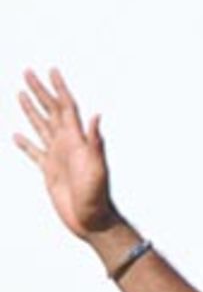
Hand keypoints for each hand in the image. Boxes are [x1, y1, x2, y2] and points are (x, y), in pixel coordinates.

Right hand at [14, 68, 116, 236]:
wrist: (91, 221)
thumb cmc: (97, 197)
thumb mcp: (97, 168)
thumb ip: (95, 142)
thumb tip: (97, 115)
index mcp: (76, 140)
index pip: (66, 107)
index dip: (59, 88)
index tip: (52, 71)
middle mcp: (66, 144)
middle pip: (50, 111)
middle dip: (40, 91)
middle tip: (28, 72)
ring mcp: (56, 157)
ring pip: (40, 126)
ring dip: (31, 110)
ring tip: (21, 93)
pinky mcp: (49, 172)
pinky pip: (34, 153)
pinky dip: (25, 143)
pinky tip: (16, 135)